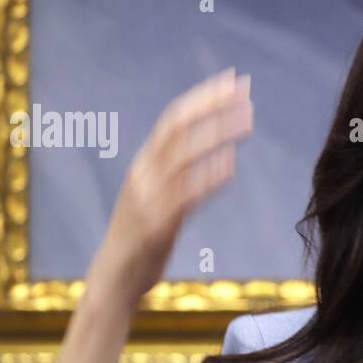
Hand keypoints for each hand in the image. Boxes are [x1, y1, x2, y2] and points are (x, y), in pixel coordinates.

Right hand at [88, 68, 253, 307]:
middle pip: (177, 128)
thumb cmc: (141, 241)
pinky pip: (184, 196)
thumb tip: (215, 155)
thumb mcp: (158, 198)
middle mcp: (143, 174)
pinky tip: (231, 166)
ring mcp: (147, 198)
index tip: (232, 81)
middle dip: (211, 106)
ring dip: (217, 134)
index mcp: (144, 165)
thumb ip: (178, 175)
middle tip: (245, 90)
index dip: (203, 98)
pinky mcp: (155, 225)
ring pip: (183, 155)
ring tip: (248, 120)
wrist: (114, 281)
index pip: (174, 119)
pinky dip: (207, 178)